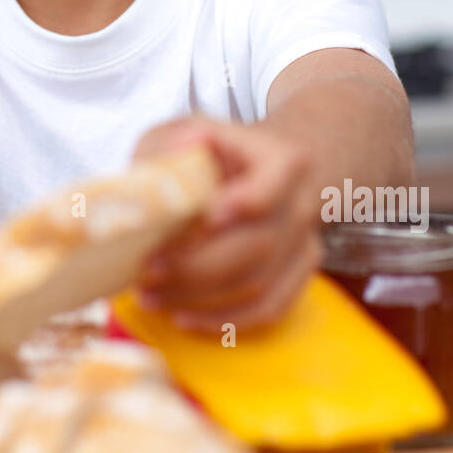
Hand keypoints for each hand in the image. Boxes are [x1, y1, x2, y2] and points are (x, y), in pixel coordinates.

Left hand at [133, 113, 322, 333]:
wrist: (256, 170)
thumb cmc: (213, 153)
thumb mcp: (189, 132)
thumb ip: (179, 143)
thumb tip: (178, 154)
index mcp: (284, 162)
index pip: (269, 189)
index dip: (240, 206)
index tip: (202, 218)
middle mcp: (303, 204)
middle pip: (257, 245)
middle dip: (196, 265)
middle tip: (148, 270)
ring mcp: (304, 243)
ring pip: (258, 283)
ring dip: (200, 298)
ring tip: (150, 294)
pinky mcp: (297, 276)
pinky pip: (268, 309)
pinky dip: (224, 320)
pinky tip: (183, 317)